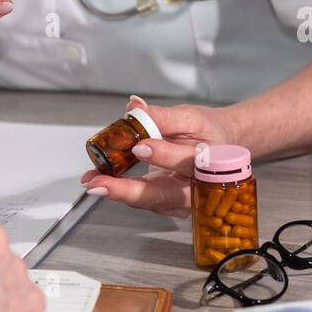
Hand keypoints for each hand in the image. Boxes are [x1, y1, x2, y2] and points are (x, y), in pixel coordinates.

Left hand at [80, 96, 239, 217]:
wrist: (219, 148)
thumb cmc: (207, 132)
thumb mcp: (190, 117)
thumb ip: (161, 115)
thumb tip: (134, 107)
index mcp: (212, 163)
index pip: (187, 162)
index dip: (163, 155)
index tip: (138, 146)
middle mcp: (197, 189)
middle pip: (162, 194)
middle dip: (127, 190)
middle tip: (99, 184)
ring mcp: (181, 202)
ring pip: (148, 200)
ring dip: (118, 191)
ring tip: (91, 180)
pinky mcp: (166, 204)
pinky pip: (142, 199)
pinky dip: (120, 190)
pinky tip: (100, 180)